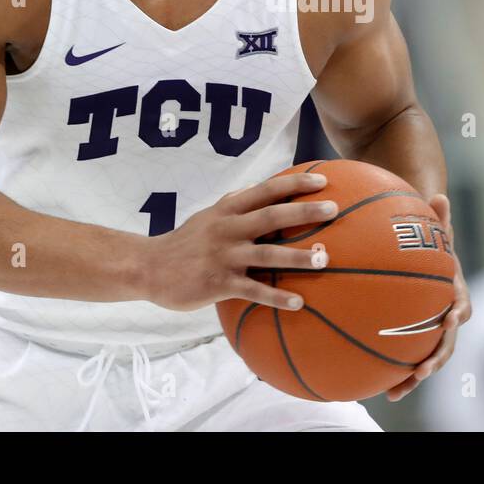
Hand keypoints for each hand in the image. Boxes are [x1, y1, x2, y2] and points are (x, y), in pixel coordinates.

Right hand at [144, 171, 337, 312]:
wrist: (149, 268)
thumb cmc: (184, 242)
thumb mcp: (207, 215)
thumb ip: (233, 202)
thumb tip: (257, 186)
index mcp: (228, 211)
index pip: (265, 190)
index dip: (294, 183)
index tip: (322, 180)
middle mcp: (228, 229)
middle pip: (271, 216)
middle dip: (304, 212)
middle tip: (333, 209)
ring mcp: (224, 256)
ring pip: (267, 253)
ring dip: (298, 256)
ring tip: (325, 259)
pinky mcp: (219, 283)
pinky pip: (253, 290)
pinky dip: (277, 296)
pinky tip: (299, 303)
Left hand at [386, 192, 470, 402]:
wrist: (426, 259)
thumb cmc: (428, 242)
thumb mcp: (432, 229)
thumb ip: (437, 217)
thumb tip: (438, 193)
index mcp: (454, 292)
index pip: (463, 305)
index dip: (459, 313)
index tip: (451, 318)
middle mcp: (446, 316)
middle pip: (446, 342)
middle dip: (437, 357)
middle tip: (424, 369)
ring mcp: (430, 332)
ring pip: (428, 358)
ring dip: (415, 376)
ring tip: (397, 390)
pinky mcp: (414, 341)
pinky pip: (407, 360)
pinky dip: (396, 376)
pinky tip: (378, 390)